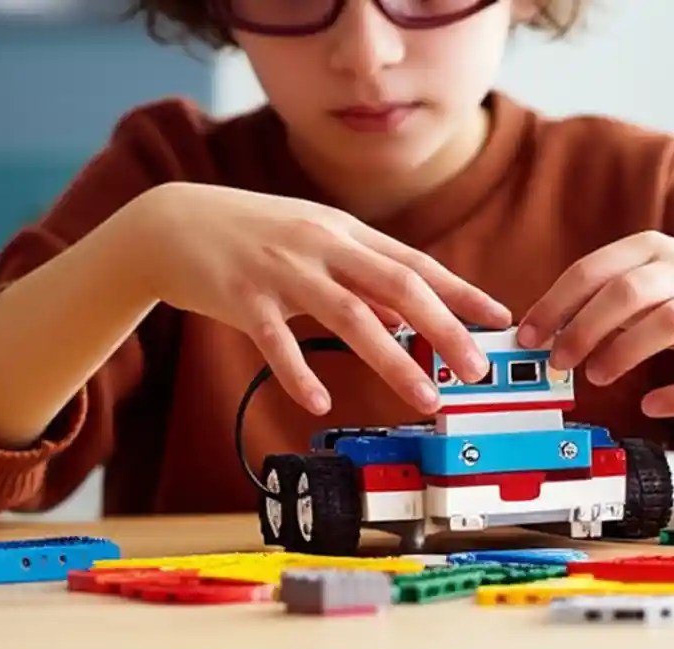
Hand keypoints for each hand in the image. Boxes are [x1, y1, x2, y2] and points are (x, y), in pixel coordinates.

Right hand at [128, 182, 510, 415]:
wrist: (173, 221)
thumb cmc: (252, 235)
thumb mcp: (314, 245)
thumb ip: (358, 280)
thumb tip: (402, 322)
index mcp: (346, 233)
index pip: (416, 265)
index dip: (462, 292)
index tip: (500, 319)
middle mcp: (323, 247)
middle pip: (398, 288)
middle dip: (445, 330)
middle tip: (476, 370)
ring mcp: (283, 270)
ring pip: (350, 317)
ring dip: (394, 361)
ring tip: (426, 398)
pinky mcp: (243, 297)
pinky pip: (277, 342)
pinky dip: (301, 372)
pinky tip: (321, 402)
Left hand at [516, 231, 673, 417]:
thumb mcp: (644, 280)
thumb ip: (597, 299)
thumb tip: (541, 332)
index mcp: (652, 250)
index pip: (592, 270)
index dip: (555, 305)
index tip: (528, 336)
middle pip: (627, 292)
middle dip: (584, 328)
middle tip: (558, 361)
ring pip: (668, 323)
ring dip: (624, 352)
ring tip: (597, 376)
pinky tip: (652, 406)